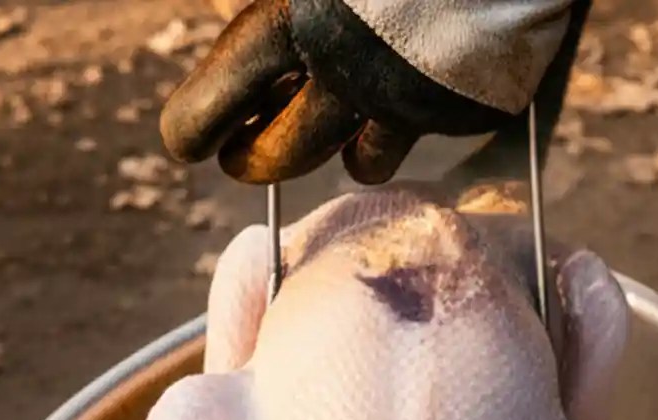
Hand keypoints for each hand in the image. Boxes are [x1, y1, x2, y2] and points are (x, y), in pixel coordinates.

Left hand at [160, 0, 576, 184]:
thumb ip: (277, 1)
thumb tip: (235, 16)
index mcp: (287, 27)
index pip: (210, 108)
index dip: (189, 131)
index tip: (188, 142)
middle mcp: (343, 80)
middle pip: (281, 158)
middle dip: (254, 160)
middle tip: (243, 154)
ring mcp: (411, 104)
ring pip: (364, 164)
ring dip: (347, 148)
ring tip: (342, 121)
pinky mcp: (470, 110)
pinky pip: (430, 137)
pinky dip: (416, 122)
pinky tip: (418, 86)